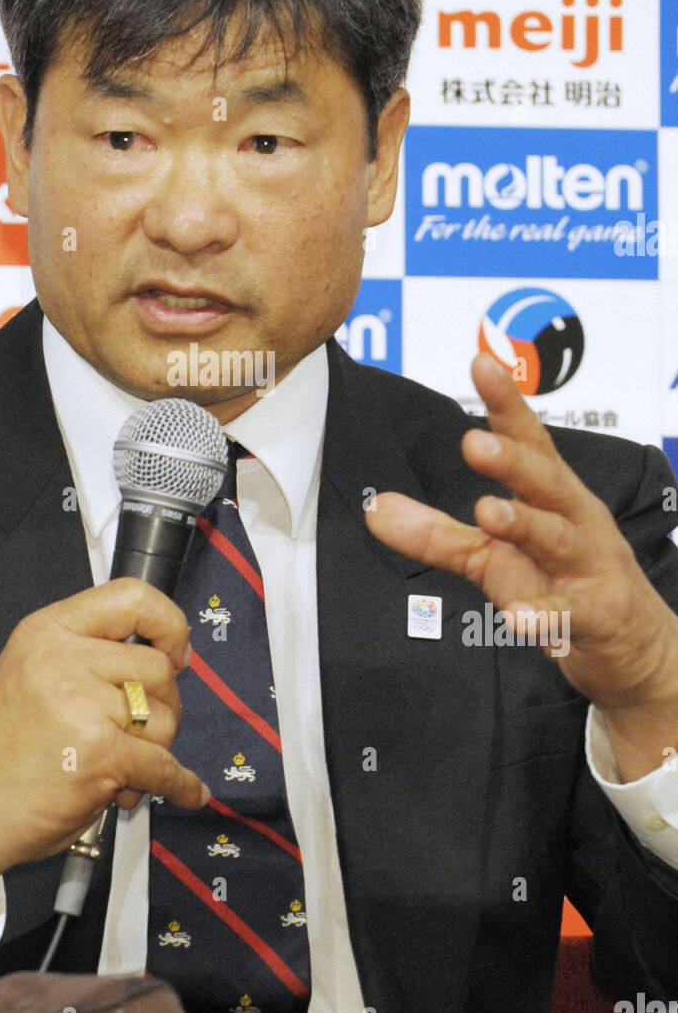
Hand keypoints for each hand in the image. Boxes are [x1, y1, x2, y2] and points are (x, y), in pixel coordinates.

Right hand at [0, 578, 207, 920]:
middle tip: (139, 732)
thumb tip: (167, 657)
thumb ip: (89, 655)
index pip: (131, 597)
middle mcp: (61, 659)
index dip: (168, 623)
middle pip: (158, 668)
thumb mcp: (32, 673)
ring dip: (158, 748)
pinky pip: (165, 765)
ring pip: (165, 717)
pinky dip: (179, 784)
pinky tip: (185, 790)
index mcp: (46, 631)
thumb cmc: (1, 753)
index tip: (177, 650)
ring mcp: (80, 705)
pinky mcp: (99, 752)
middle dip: (163, 707)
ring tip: (122, 766)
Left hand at [365, 354, 677, 778]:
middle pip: (545, 481)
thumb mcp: (498, 556)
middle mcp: (576, 520)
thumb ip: (437, 533)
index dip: (507, 403)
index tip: (482, 363)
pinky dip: (543, 616)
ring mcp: (590, 567)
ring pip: (556, 539)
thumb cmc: (568, 585)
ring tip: (488, 514)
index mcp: (554, 495)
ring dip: (524, 524)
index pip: (530, 440)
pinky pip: (566, 615)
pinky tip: (518, 618)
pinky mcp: (597, 617)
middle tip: (473, 442)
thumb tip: (375, 509)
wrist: (637, 649)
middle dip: (512, 461)